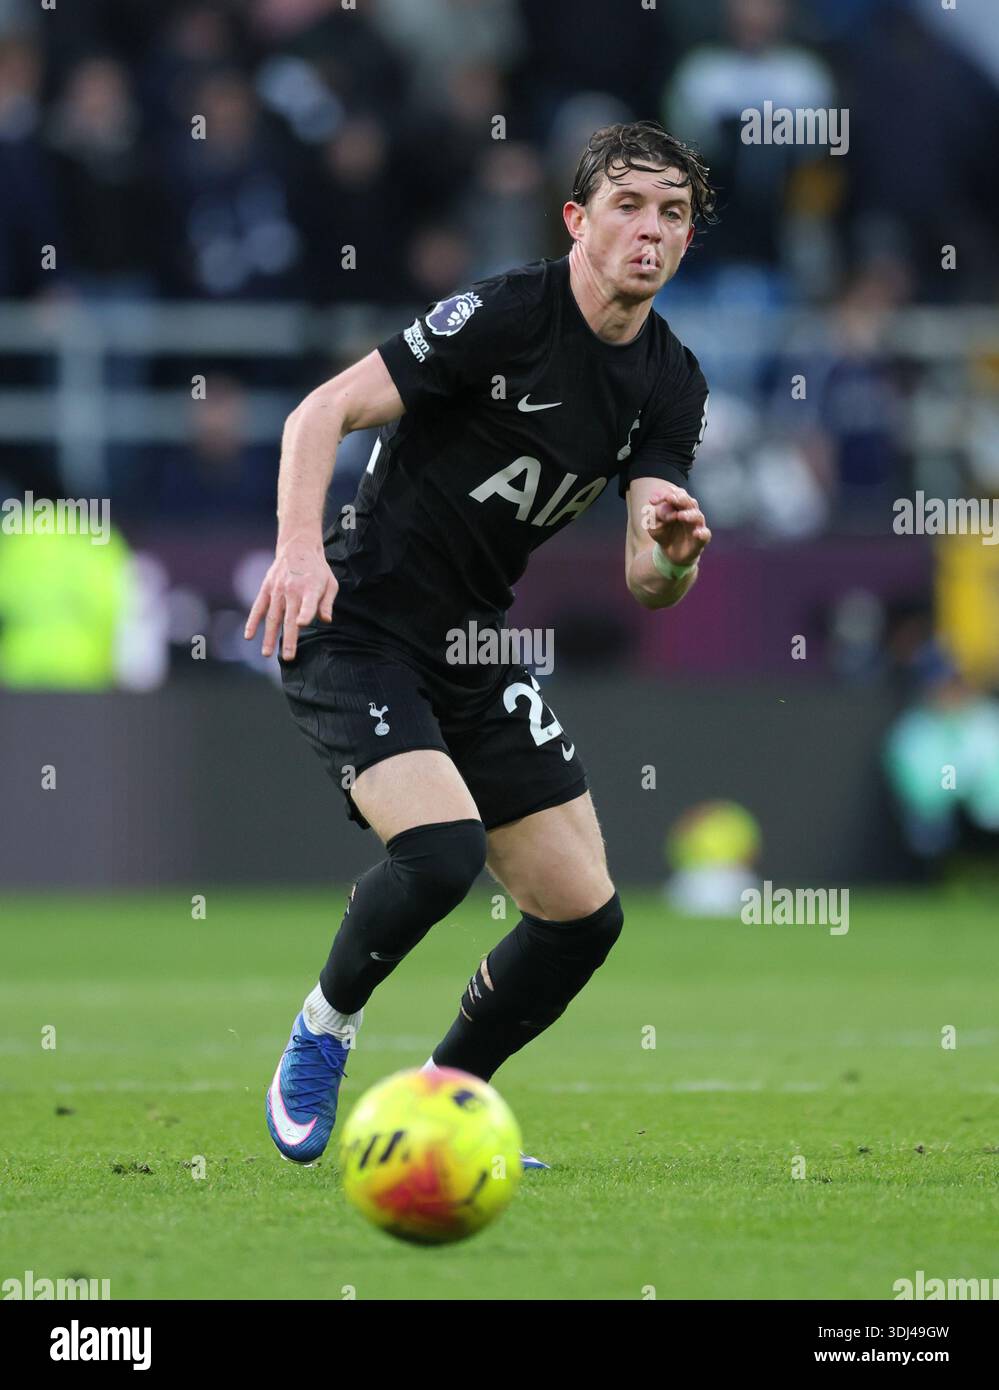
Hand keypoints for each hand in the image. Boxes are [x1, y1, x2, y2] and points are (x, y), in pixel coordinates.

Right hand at [243, 535, 336, 659]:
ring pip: (273, 617)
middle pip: (290, 618)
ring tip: (267, 654)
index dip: (305, 613)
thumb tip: (326, 620)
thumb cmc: (317, 570)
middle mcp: (293, 590)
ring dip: (269, 636)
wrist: (298, 547)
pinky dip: (252, 622)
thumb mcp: (330, 583)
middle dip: (289, 639)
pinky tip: (248, 636)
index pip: (308, 603)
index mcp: (311, 589)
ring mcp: (277, 590)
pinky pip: (258, 608)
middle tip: (288, 658)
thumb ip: (327, 602)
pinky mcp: (266, 589)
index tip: (302, 624)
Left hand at [642, 484, 711, 566]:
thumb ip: (656, 516)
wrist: (669, 553)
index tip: (652, 501)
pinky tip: (696, 533)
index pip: (674, 494)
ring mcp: (696, 525)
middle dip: (679, 498)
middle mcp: (689, 511)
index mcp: (677, 505)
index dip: (664, 494)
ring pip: (697, 515)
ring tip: (680, 516)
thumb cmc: (663, 533)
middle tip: (669, 498)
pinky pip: (705, 534)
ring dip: (689, 514)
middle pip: (687, 501)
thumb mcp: (653, 525)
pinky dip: (702, 533)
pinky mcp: (701, 539)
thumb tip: (668, 513)